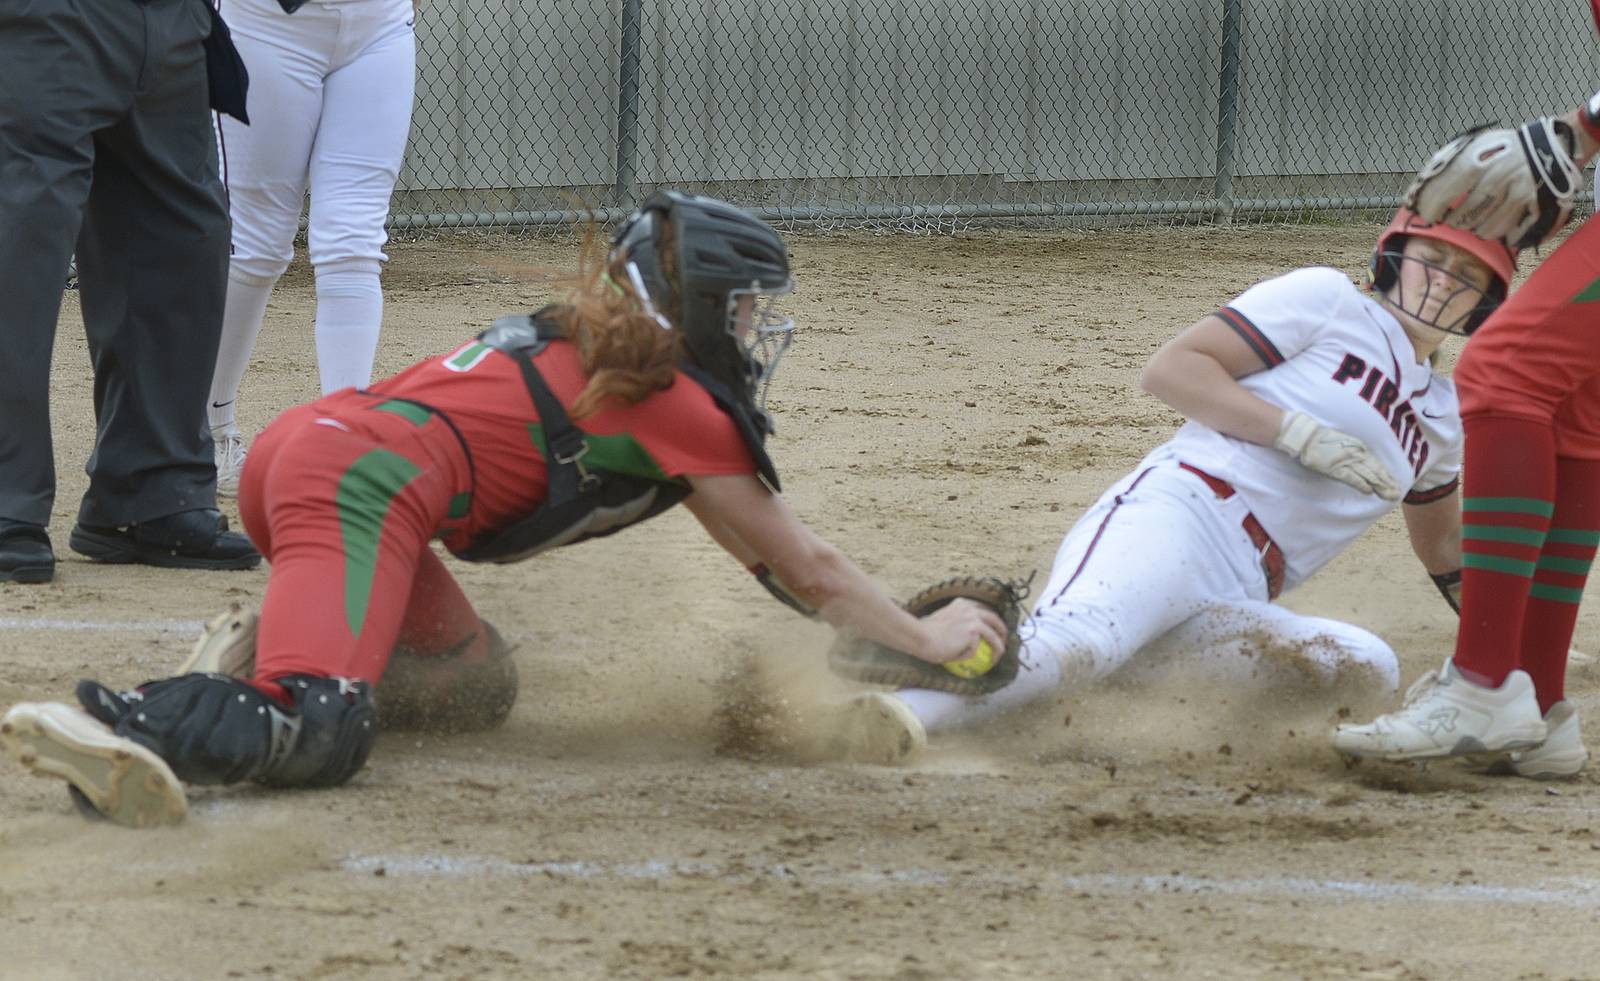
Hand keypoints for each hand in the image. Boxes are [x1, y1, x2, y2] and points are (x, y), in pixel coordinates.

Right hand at [916, 598, 1007, 664]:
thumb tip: (962, 635)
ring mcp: (973, 619)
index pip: (982, 609)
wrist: (921, 637)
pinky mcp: (973, 633)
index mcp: (961, 604)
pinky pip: (976, 649)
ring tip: (999, 654)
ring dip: (999, 645)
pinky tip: (963, 658)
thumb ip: (955, 623)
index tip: (992, 627)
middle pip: (994, 618)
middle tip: (1003, 639)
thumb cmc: (925, 632)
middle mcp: (969, 608)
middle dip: (1002, 629)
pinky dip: (970, 655)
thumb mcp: (942, 621)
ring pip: (993, 634)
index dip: (989, 619)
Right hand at [1274, 411, 1400, 501]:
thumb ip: (1356, 454)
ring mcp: (1346, 461)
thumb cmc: (1323, 440)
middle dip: (1387, 484)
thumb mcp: (1345, 444)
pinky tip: (1369, 492)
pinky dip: (1361, 484)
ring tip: (1389, 495)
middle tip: (1397, 494)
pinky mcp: (1335, 468)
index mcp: (1360, 448)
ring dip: (1380, 486)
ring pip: (1368, 475)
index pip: (1377, 465)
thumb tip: (1366, 467)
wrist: (1307, 436)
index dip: (1387, 476)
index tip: (1396, 485)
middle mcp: (1357, 454)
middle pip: (1376, 471)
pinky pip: (1351, 478)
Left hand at [1404, 119, 1578, 249]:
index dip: (1430, 207)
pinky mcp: (1532, 206)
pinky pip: (1503, 233)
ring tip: (1470, 218)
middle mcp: (1498, 175)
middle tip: (1450, 218)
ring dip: (1471, 227)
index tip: (1426, 214)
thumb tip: (1412, 194)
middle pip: (1463, 216)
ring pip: (1482, 229)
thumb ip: (1441, 166)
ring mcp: (1518, 192)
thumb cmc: (1496, 150)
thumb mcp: (1469, 146)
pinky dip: (1492, 231)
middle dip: (1452, 221)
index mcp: (1478, 157)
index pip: (1443, 189)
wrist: (1544, 148)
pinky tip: (1489, 221)